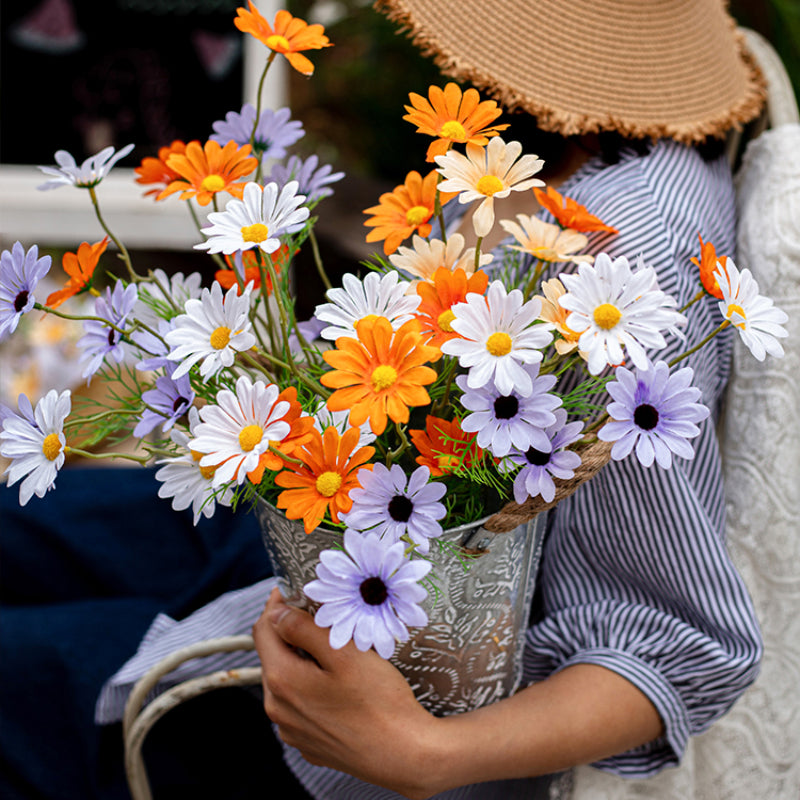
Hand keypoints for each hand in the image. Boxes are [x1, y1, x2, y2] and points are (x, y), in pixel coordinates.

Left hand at [253, 588, 444, 798]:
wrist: (406, 756)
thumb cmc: (380, 703)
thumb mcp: (344, 653)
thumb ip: (304, 629)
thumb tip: (277, 613)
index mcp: (283, 682)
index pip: (263, 631)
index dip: (276, 605)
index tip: (294, 590)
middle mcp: (279, 710)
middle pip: (274, 655)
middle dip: (291, 631)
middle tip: (320, 615)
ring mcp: (293, 731)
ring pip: (288, 680)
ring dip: (302, 659)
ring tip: (334, 648)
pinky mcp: (310, 744)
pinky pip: (302, 704)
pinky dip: (312, 686)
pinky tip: (340, 682)